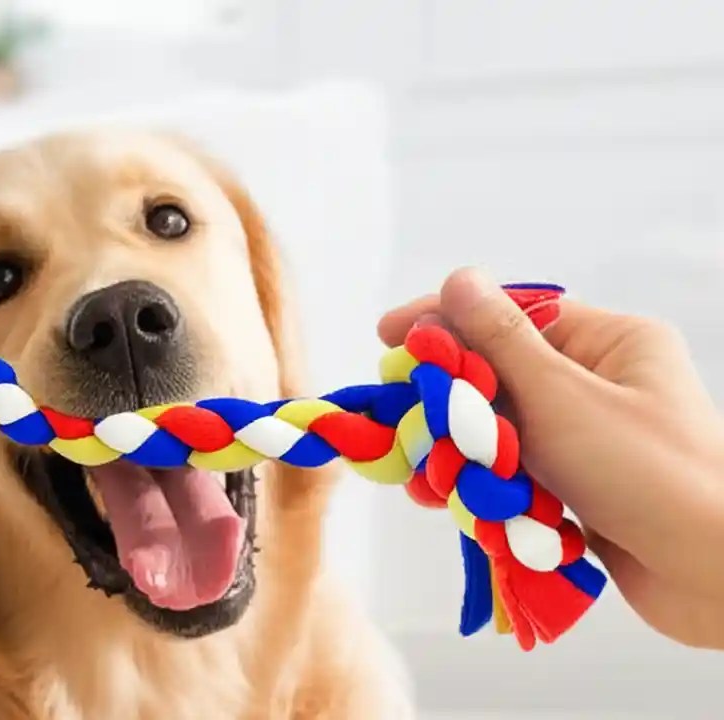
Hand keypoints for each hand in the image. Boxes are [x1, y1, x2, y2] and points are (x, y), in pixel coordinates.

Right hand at [379, 268, 723, 648]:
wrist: (716, 577)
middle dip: (444, 404)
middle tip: (394, 423)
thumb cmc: (653, 475)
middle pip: (498, 378)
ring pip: (501, 434)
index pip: (512, 315)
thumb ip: (501, 341)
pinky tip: (449, 504)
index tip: (388, 337)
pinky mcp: (581, 491)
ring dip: (458, 454)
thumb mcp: (563, 398)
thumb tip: (459, 279)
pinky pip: (515, 477)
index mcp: (611, 344)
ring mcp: (590, 441)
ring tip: (419, 479)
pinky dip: (481, 488)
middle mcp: (601, 385)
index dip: (445, 322)